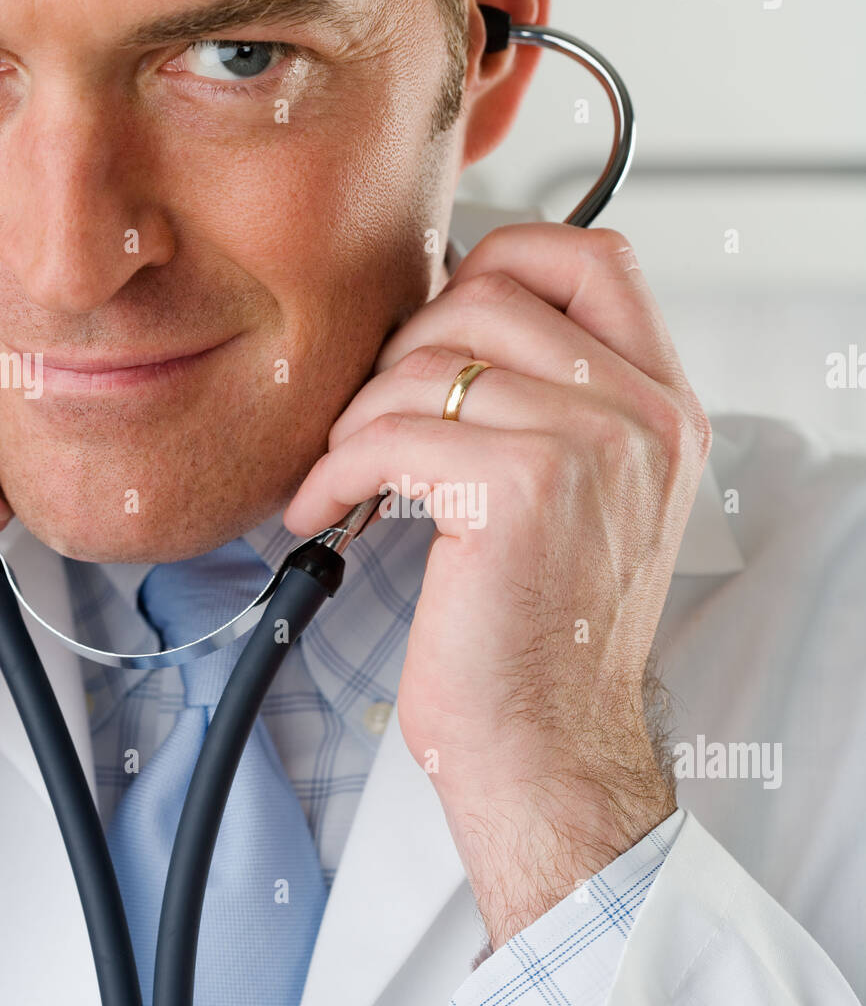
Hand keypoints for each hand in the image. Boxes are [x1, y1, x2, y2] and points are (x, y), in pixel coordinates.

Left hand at [285, 223, 711, 948]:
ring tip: (346, 474)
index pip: (595, 257)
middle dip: (403, 349)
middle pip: (489, 294)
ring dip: (359, 418)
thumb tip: (453, 325)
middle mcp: (644, 416)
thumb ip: (557, 404)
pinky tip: (323, 510)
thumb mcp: (588, 502)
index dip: (503, 257)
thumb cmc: (546, 637)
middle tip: (374, 418)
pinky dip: (335, 469)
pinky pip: (391, 433)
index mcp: (665, 408)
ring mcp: (591, 446)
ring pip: (428, 364)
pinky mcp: (522, 488)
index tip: (442, 318)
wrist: (549, 748)